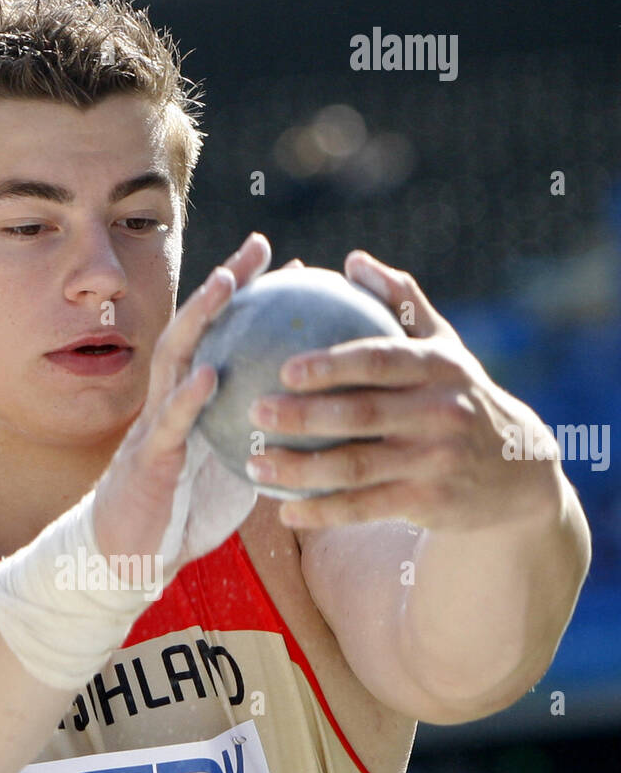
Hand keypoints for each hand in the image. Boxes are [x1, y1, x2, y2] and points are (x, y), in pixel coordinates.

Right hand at [94, 233, 302, 575]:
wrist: (129, 560)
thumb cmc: (180, 516)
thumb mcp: (230, 470)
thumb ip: (257, 439)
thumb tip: (310, 422)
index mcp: (190, 401)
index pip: (220, 336)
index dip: (247, 297)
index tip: (284, 260)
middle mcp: (170, 401)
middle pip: (197, 328)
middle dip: (224, 283)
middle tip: (258, 246)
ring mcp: (156, 426)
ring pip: (175, 359)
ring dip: (199, 319)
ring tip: (225, 284)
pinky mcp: (149, 461)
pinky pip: (170, 424)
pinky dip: (188, 398)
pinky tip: (209, 375)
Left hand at [245, 250, 564, 530]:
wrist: (518, 472)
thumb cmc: (464, 397)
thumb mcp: (447, 349)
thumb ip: (402, 304)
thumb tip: (351, 261)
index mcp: (440, 368)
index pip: (381, 361)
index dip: (332, 365)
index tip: (285, 368)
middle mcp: (440, 413)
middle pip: (361, 415)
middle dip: (303, 416)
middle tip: (255, 412)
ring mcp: (434, 461)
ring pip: (355, 468)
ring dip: (300, 470)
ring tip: (255, 466)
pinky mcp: (429, 502)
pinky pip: (365, 508)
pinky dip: (323, 511)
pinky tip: (285, 511)